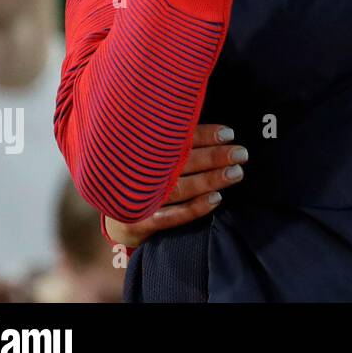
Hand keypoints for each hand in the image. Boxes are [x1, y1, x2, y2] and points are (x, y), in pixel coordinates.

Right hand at [103, 124, 246, 248]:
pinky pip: (169, 216)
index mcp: (141, 149)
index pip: (175, 139)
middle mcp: (138, 171)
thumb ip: (173, 142)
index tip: (229, 134)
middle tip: (241, 154)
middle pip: (181, 162)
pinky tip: (216, 199)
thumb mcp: (150, 155)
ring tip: (236, 173)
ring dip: (210, 180)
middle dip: (214, 157)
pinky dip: (194, 207)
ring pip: (179, 188)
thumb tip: (216, 131)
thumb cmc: (142, 176)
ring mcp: (137, 197)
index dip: (204, 135)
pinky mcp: (138, 221)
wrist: (110, 216)